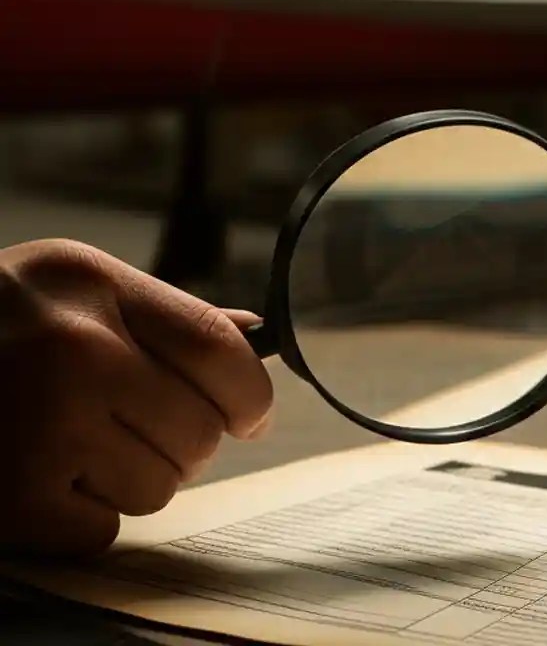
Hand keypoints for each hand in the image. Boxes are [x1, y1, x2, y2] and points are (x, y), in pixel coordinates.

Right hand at [0, 239, 272, 554]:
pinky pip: (103, 532)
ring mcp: (38, 422)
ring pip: (160, 488)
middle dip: (179, 443)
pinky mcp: (11, 495)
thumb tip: (254, 341)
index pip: (221, 349)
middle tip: (128, 429)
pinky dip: (78, 520)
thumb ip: (159, 315)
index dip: (251, 396)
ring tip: (73, 447)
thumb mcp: (66, 290)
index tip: (250, 417)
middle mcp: (71, 348)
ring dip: (129, 480)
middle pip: (199, 433)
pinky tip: (39, 478)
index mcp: (89, 283)